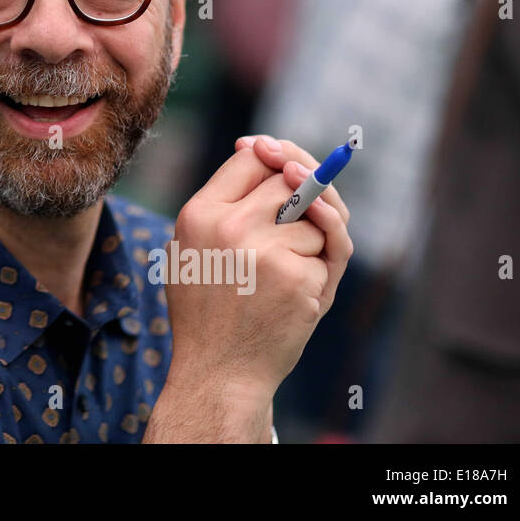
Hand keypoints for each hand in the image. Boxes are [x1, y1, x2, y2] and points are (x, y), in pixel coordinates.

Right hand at [145, 135, 352, 441]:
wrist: (218, 372)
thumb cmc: (208, 309)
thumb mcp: (192, 247)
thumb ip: (224, 202)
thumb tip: (261, 148)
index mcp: (198, 214)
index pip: (250, 159)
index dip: (275, 155)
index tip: (285, 163)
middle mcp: (229, 226)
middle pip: (290, 179)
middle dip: (304, 197)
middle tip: (298, 222)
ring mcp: (265, 251)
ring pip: (315, 220)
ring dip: (311, 245)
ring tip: (280, 278)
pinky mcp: (297, 278)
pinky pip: (327, 255)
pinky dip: (319, 275)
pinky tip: (293, 299)